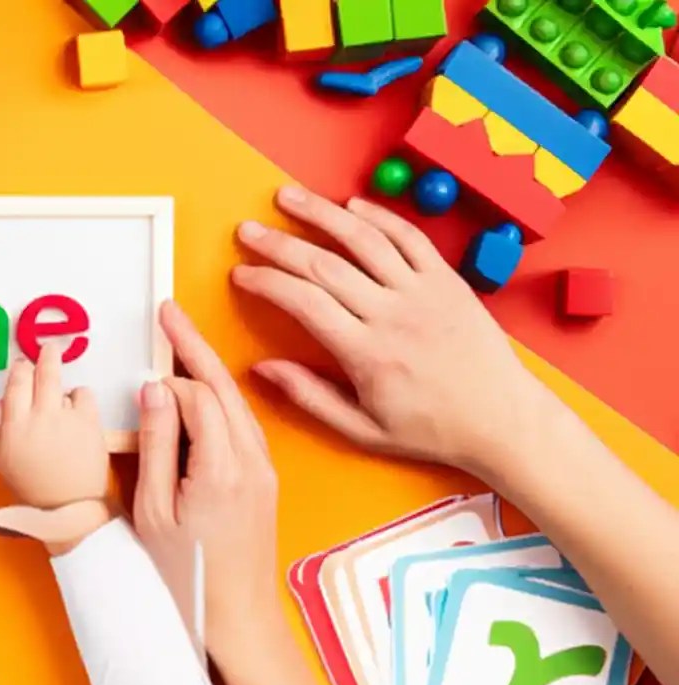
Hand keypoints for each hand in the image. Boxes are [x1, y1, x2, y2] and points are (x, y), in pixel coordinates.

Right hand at [0, 343, 109, 530]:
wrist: (69, 508)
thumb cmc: (34, 487)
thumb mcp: (2, 459)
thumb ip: (0, 426)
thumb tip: (5, 400)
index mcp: (14, 426)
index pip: (16, 382)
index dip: (20, 369)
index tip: (24, 366)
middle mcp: (39, 417)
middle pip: (42, 372)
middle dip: (46, 356)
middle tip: (49, 349)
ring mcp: (66, 418)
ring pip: (64, 385)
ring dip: (63, 392)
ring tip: (63, 411)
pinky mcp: (89, 422)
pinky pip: (85, 394)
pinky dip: (81, 400)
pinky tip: (78, 416)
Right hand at [134, 301, 279, 661]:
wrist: (237, 616)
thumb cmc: (189, 572)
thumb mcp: (154, 510)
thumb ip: (155, 444)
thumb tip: (156, 391)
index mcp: (221, 467)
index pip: (197, 397)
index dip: (169, 382)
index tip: (144, 373)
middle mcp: (252, 460)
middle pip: (223, 386)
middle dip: (195, 347)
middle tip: (170, 314)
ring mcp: (264, 468)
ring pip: (237, 402)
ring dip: (210, 370)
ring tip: (185, 341)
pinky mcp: (266, 478)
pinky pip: (243, 423)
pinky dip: (221, 399)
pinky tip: (204, 392)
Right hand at [232, 186, 557, 477]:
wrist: (502, 418)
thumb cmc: (430, 429)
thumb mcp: (363, 431)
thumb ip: (309, 397)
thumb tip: (260, 368)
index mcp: (368, 355)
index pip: (304, 304)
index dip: (267, 283)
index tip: (240, 274)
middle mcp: (393, 315)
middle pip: (325, 265)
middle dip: (279, 244)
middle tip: (247, 231)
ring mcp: (423, 292)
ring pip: (364, 240)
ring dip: (322, 214)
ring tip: (288, 196)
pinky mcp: (448, 280)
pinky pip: (409, 238)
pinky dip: (379, 216)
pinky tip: (351, 205)